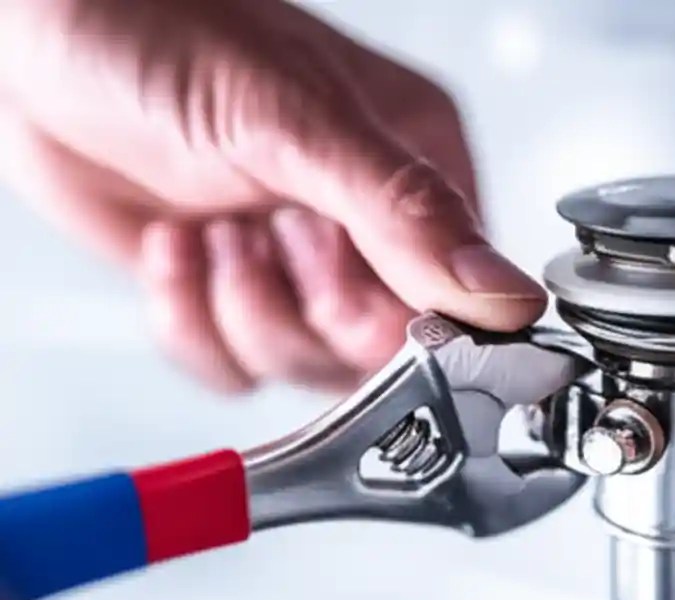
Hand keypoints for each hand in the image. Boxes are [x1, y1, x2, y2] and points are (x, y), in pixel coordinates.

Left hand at [0, 0, 544, 393]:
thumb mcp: (296, 122)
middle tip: (275, 241)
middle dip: (311, 309)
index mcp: (414, 166)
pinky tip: (174, 246)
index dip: (413, 322)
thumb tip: (505, 293)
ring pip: (302, 363)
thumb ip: (404, 213)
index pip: (460, 292)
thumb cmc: (158, 32)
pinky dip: (189, 323)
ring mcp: (292, 260)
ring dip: (241, 309)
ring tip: (214, 228)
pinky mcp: (226, 291)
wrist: (32, 39)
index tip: (354, 301)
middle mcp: (362, 221)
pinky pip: (231, 367)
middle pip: (381, 345)